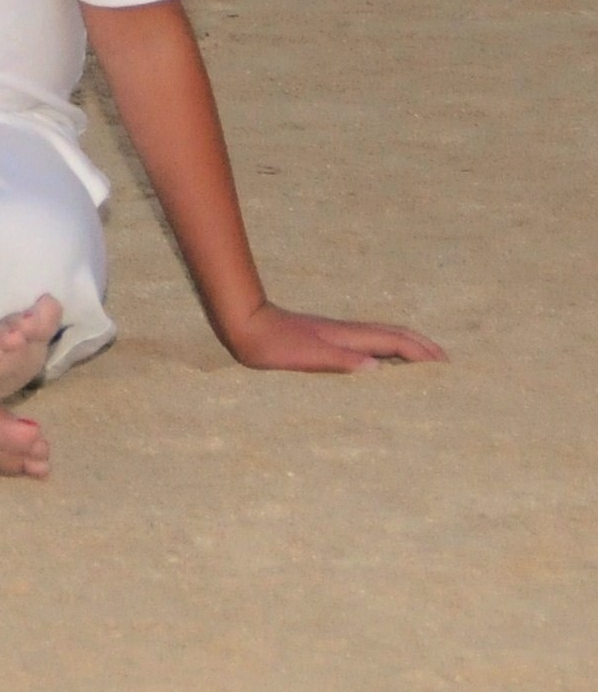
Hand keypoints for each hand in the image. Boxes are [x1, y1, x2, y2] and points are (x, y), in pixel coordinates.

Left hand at [214, 300, 445, 372]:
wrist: (244, 324)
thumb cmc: (273, 345)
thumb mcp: (307, 356)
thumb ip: (341, 360)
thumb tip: (378, 368)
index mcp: (349, 336)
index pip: (396, 342)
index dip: (423, 353)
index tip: (447, 367)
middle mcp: (348, 331)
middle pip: (395, 334)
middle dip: (423, 347)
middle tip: (446, 362)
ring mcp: (338, 333)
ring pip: (383, 336)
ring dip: (407, 347)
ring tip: (424, 362)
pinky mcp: (326, 338)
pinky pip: (368, 342)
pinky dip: (386, 350)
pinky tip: (381, 361)